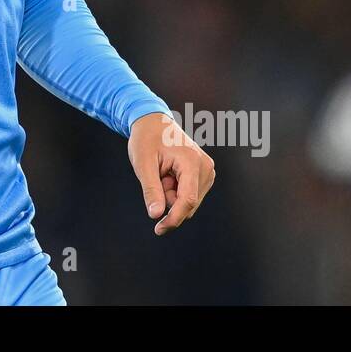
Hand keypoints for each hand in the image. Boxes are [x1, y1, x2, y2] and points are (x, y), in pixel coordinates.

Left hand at [127, 111, 215, 235]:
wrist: (153, 122)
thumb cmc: (146, 139)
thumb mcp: (143, 164)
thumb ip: (151, 190)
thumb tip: (156, 215)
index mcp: (192, 162)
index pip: (187, 201)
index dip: (173, 218)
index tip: (158, 229)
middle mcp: (205, 167)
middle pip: (188, 203)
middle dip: (168, 198)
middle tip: (156, 176)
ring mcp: (207, 170)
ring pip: (188, 201)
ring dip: (171, 194)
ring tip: (162, 172)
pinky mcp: (205, 174)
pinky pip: (189, 194)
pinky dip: (175, 189)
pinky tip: (168, 173)